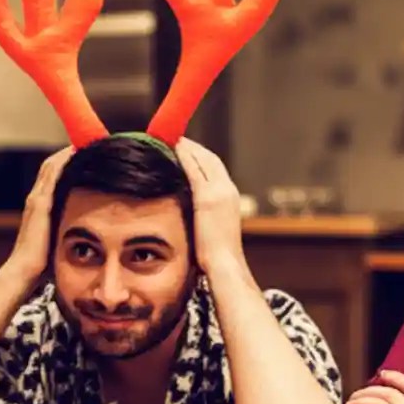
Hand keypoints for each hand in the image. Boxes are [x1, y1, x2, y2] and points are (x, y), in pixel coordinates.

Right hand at [4, 146, 74, 281]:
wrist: (23, 271)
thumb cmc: (42, 264)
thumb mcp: (56, 241)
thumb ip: (66, 231)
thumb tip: (87, 233)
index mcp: (39, 207)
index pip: (52, 177)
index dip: (66, 164)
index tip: (83, 156)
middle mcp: (36, 199)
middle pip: (51, 166)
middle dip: (68, 154)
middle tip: (87, 144)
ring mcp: (36, 200)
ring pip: (51, 167)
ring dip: (67, 154)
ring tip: (84, 143)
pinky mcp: (40, 204)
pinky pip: (52, 175)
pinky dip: (63, 162)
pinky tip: (76, 153)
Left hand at [174, 138, 245, 273]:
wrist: (225, 264)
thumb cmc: (217, 257)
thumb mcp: (213, 230)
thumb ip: (206, 217)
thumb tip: (193, 215)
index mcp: (230, 198)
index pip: (216, 169)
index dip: (202, 157)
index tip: (188, 149)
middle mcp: (227, 190)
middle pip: (211, 160)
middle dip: (195, 148)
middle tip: (177, 139)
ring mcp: (219, 193)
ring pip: (203, 160)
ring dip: (189, 148)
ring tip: (173, 139)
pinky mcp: (207, 197)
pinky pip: (195, 169)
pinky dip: (186, 156)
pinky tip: (174, 149)